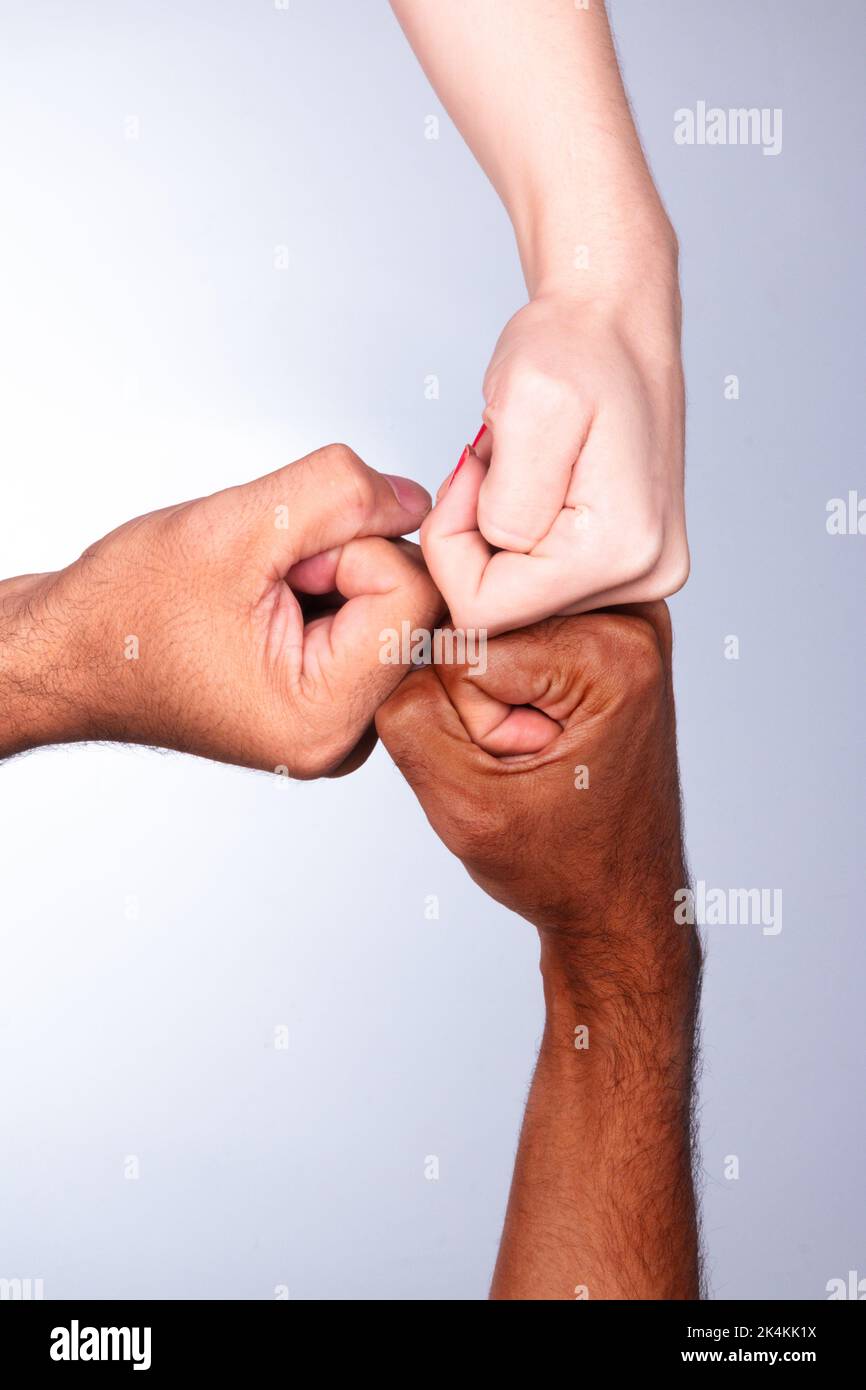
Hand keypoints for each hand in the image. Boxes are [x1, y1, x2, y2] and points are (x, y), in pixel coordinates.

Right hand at [0, 444, 440, 775]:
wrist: (69, 653)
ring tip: (259, 592)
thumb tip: (415, 497)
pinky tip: (269, 603)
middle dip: (347, 561)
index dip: (357, 548)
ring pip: (392, 605)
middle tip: (267, 577)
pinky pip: (367, 619)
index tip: (285, 560)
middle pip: (413, 604)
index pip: (415, 595)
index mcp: (324, 717)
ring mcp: (339, 720)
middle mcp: (343, 735)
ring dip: (333, 571)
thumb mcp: (234, 529)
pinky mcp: (328, 697)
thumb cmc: (122, 615)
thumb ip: (340, 495)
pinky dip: (327, 588)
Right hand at [375, 602, 686, 937]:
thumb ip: (408, 711)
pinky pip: (505, 630)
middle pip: (476, 623)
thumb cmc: (563, 862)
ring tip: (542, 745)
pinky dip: (507, 681)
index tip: (529, 765)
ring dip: (492, 690)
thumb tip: (394, 629)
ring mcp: (617, 612)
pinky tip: (543, 723)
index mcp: (613, 651)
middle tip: (535, 757)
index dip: (473, 721)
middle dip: (482, 698)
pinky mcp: (601, 622)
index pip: (462, 648)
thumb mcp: (464, 804)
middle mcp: (627, 613)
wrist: (618, 894)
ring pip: (483, 625)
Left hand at [422, 292, 688, 635]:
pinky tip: (538, 484)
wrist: (613, 320)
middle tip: (497, 462)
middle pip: (504, 607)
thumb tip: (496, 560)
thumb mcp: (528, 403)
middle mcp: (644, 576)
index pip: (484, 609)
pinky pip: (538, 576)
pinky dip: (519, 532)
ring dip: (498, 531)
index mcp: (620, 550)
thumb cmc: (575, 346)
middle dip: (477, 536)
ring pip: (518, 592)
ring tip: (524, 466)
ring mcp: (639, 574)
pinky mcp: (626, 564)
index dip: (451, 545)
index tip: (469, 472)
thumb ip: (505, 503)